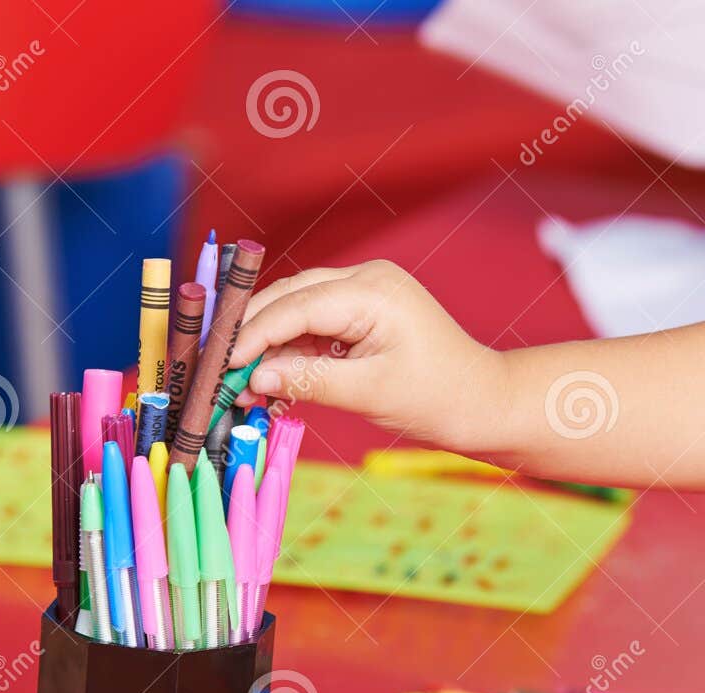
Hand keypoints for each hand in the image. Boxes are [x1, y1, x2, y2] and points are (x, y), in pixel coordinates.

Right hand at [229, 260, 507, 452]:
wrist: (481, 402)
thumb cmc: (438, 397)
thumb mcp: (369, 394)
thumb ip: (308, 381)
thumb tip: (254, 378)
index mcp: (373, 291)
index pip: (296, 306)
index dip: (253, 335)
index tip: (223, 367)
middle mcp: (367, 279)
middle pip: (290, 297)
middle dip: (253, 335)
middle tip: (223, 375)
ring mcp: (366, 291)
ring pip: (297, 308)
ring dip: (269, 344)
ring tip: (244, 385)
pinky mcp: (363, 310)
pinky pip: (314, 322)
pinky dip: (291, 350)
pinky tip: (272, 379)